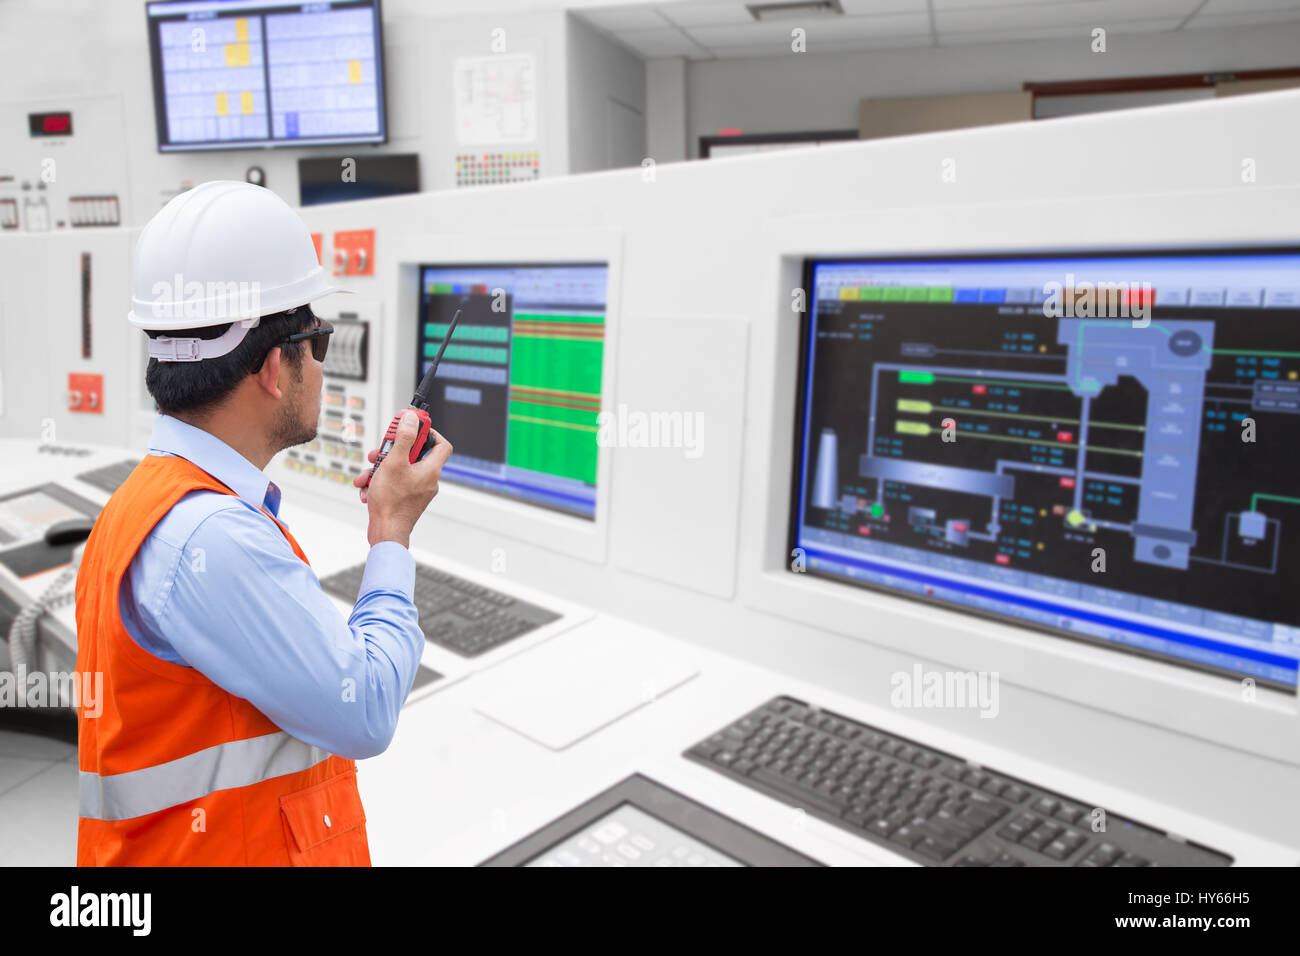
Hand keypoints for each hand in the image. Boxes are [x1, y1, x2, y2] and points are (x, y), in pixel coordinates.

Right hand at [355, 410, 452, 547]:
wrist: (386, 533)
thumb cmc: (391, 502)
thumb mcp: (394, 462)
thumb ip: (403, 438)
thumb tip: (411, 419)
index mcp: (430, 469)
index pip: (441, 444)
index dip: (429, 432)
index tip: (412, 427)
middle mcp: (427, 480)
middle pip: (412, 455)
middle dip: (391, 452)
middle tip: (378, 452)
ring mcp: (417, 491)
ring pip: (398, 470)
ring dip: (379, 470)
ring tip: (367, 476)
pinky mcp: (405, 500)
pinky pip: (393, 484)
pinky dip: (379, 484)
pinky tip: (367, 490)